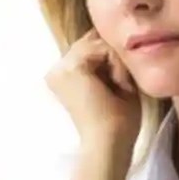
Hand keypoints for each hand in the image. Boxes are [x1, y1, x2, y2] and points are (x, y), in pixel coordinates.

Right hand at [46, 28, 141, 145]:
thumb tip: (116, 37)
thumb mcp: (115, 83)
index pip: (89, 47)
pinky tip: (118, 86)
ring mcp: (60, 67)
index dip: (110, 55)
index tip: (122, 80)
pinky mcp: (71, 67)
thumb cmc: (116, 123)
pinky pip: (103, 48)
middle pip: (93, 41)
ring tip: (120, 88)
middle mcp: (56, 69)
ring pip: (99, 42)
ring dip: (117, 63)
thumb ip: (111, 60)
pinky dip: (118, 65)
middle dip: (114, 57)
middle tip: (122, 87)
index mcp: (63, 77)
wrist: (108, 142)